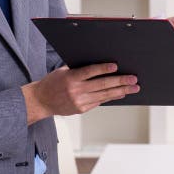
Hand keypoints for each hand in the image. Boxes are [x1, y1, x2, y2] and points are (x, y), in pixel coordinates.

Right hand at [22, 63, 138, 124]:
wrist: (41, 102)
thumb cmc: (52, 83)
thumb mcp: (63, 71)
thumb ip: (79, 68)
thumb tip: (100, 63)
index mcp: (70, 78)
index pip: (89, 72)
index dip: (103, 69)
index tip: (116, 66)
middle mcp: (75, 91)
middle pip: (101, 85)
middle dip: (120, 82)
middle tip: (133, 79)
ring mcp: (79, 102)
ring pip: (104, 95)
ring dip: (121, 91)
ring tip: (133, 88)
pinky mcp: (82, 109)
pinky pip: (99, 102)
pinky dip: (111, 97)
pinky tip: (121, 93)